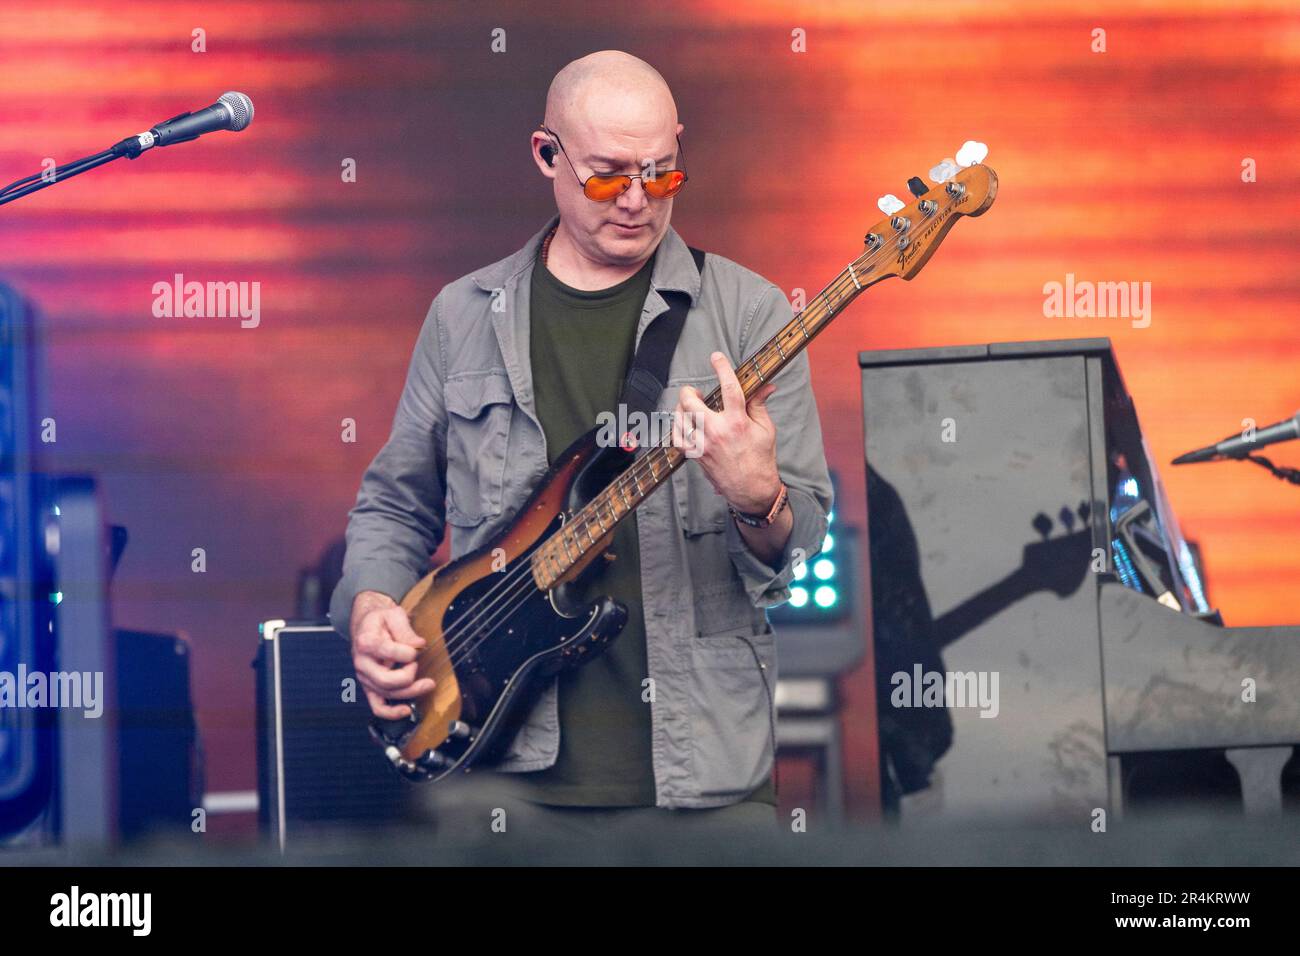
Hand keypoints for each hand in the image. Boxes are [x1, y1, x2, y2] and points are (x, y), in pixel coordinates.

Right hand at [349, 590, 435, 720]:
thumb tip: (419, 645)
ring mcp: (365, 677)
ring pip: (386, 694)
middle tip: (417, 665)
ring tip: (428, 684)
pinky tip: (407, 710)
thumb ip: (405, 630)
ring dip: (410, 692)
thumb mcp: (394, 615)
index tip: (416, 649)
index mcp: (366, 642)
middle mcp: (362, 662)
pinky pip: (377, 707)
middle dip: (408, 676)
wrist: (367, 625)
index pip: (387, 652)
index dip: (407, 653)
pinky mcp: (370, 687)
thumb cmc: (381, 620)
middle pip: (385, 680)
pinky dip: (391, 712)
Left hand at [671, 351, 782, 513]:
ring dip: (682, 408)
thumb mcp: (766, 429)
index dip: (722, 368)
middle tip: (697, 392)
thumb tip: (767, 386)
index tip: (716, 357)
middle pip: (691, 402)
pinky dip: (677, 427)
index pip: (729, 388)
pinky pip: (677, 437)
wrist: (751, 489)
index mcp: (737, 422)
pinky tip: (685, 423)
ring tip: (691, 406)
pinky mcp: (695, 455)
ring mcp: (703, 445)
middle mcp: (717, 432)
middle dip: (690, 391)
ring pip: (680, 418)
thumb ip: (760, 404)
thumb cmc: (761, 459)